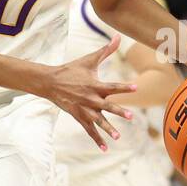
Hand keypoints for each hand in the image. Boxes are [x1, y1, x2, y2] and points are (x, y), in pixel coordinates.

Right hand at [41, 36, 134, 150]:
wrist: (50, 82)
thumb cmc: (71, 69)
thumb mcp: (89, 60)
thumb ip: (106, 50)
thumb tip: (119, 37)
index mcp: (94, 85)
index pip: (112, 86)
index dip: (124, 87)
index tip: (136, 87)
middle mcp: (90, 98)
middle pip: (106, 106)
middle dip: (118, 111)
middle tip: (130, 116)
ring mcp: (84, 109)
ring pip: (98, 121)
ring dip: (108, 129)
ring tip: (118, 137)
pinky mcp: (78, 116)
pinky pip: (89, 130)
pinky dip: (97, 139)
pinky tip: (105, 148)